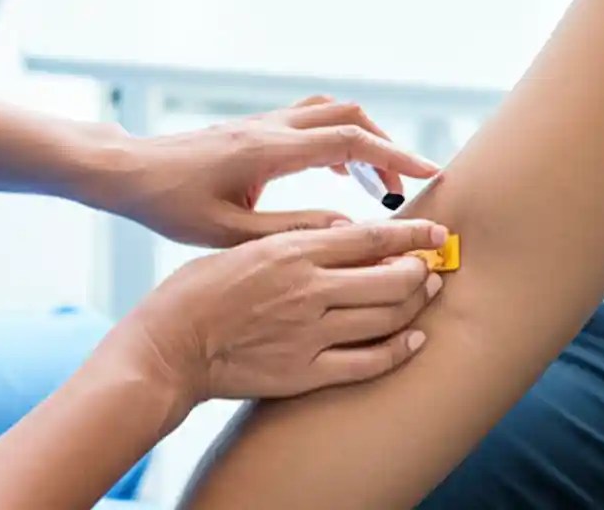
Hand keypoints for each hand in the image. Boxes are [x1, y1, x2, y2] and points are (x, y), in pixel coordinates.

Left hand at [90, 96, 440, 247]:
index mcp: (269, 150)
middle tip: (403, 185)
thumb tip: (347, 231)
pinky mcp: (252, 128)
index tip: (428, 175)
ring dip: (361, 136)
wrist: (128, 173)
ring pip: (329, 111)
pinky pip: (308, 120)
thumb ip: (292, 231)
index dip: (394, 157)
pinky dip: (336, 136)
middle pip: (349, 115)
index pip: (349, 141)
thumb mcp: (231, 232)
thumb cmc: (170, 206)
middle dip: (385, 145)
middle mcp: (270, 127)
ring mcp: (260, 123)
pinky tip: (336, 169)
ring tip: (374, 180)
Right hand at [108, 219, 447, 412]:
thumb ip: (294, 241)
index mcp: (291, 252)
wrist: (168, 347)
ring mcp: (310, 334)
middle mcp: (309, 291)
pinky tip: (414, 340)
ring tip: (428, 294)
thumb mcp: (243, 247)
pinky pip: (368, 362)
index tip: (435, 232)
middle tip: (434, 265)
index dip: (412, 234)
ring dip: (417, 305)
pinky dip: (400, 350)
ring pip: (387, 317)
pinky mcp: (305, 373)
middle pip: (392, 277)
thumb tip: (345, 235)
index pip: (371, 237)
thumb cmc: (197, 291)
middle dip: (422, 270)